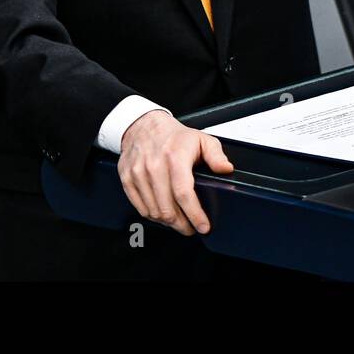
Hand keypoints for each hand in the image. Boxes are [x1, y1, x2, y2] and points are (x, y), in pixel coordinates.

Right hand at [118, 110, 233, 235]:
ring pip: (154, 211)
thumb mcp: (201, 139)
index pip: (184, 194)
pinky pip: (140, 207)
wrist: (144, 125)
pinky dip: (153, 216)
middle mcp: (154, 165)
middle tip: (192, 228)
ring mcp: (138, 173)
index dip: (194, 214)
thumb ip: (216, 155)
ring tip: (179, 222)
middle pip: (167, 208)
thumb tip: (226, 169)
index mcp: (175, 156)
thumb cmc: (173, 136)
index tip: (203, 226)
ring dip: (168, 223)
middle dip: (183, 225)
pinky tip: (163, 215)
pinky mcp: (127, 178)